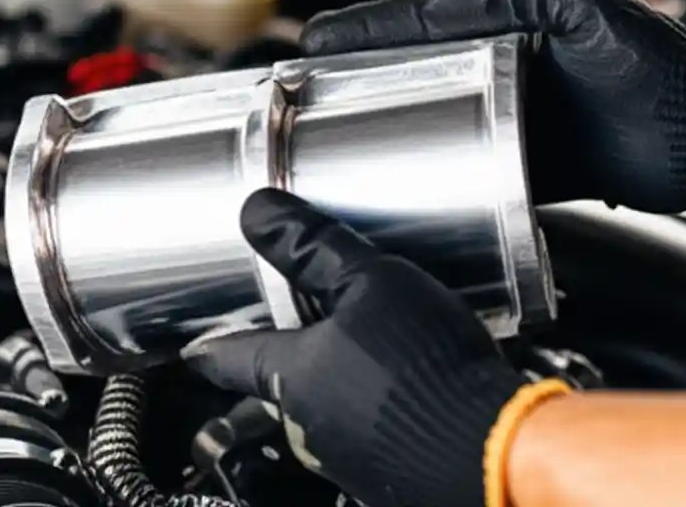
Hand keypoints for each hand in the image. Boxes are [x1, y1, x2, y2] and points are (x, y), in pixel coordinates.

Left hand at [183, 188, 530, 506]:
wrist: (488, 448)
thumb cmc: (428, 369)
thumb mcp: (370, 281)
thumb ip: (311, 247)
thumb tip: (261, 214)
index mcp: (290, 373)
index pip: (229, 357)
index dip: (211, 344)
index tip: (198, 344)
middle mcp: (305, 423)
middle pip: (280, 382)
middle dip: (294, 354)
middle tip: (312, 322)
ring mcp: (344, 454)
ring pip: (326, 408)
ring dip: (343, 379)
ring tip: (379, 345)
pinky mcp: (386, 470)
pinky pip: (369, 429)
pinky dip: (381, 403)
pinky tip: (415, 382)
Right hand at [302, 0, 685, 214]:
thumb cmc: (664, 74)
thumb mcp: (586, 10)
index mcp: (526, 17)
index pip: (431, 18)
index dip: (373, 28)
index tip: (321, 41)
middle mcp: (521, 59)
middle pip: (427, 62)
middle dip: (369, 69)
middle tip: (314, 81)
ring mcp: (527, 108)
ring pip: (444, 107)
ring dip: (394, 114)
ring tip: (341, 125)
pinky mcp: (541, 156)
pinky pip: (478, 153)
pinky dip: (440, 158)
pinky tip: (408, 171)